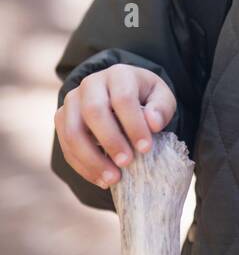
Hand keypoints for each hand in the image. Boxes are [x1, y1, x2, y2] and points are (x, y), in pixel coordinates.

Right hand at [54, 64, 176, 189]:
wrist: (120, 94)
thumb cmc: (144, 98)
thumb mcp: (161, 98)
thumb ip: (161, 108)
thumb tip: (153, 123)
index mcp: (118, 74)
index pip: (123, 98)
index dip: (134, 125)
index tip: (146, 148)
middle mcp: (90, 84)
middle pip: (93, 111)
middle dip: (110, 141)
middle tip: (127, 163)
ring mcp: (72, 101)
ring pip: (73, 131)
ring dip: (92, 159)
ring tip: (112, 179)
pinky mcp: (62, 119)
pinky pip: (66, 145)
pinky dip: (82, 166)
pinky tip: (101, 180)